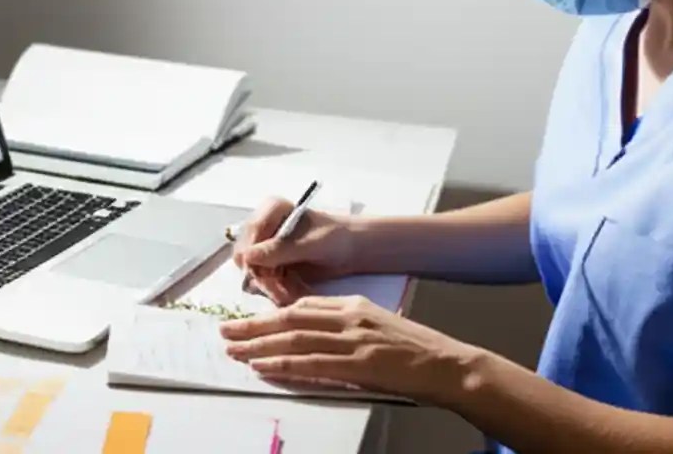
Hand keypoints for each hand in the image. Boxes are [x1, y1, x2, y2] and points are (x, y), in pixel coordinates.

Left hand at [219, 295, 477, 404]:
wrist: (447, 365)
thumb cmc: (416, 350)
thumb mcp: (378, 326)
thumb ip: (347, 328)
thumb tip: (313, 339)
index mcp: (354, 305)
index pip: (303, 306)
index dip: (271, 313)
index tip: (249, 320)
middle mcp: (349, 317)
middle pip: (289, 319)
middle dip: (254, 325)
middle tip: (226, 330)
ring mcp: (353, 340)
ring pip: (294, 340)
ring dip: (258, 345)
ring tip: (233, 350)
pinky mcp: (358, 364)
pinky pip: (310, 364)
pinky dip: (282, 365)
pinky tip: (261, 366)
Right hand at [232, 197, 358, 304]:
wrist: (351, 250)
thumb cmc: (334, 238)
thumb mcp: (309, 243)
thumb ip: (278, 250)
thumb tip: (247, 257)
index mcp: (270, 210)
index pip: (250, 232)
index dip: (252, 256)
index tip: (265, 274)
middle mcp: (262, 227)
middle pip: (244, 255)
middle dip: (263, 276)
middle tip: (281, 290)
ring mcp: (264, 248)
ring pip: (252, 272)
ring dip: (272, 286)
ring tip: (293, 292)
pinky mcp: (270, 266)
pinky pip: (263, 282)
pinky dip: (277, 290)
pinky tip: (294, 291)